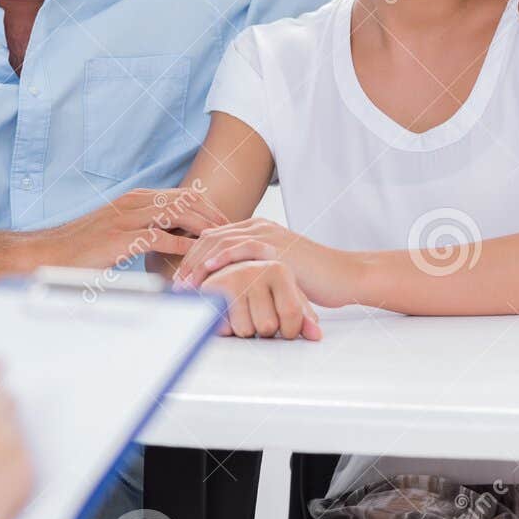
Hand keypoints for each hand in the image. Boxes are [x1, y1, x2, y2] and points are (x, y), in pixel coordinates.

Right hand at [34, 186, 228, 270]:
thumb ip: (144, 227)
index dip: (207, 206)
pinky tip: (195, 257)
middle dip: (212, 215)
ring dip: (202, 228)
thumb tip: (172, 237)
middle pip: (186, 200)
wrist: (48, 253)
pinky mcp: (120, 239)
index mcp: (134, 198)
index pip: (183, 194)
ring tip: (220, 242)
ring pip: (178, 214)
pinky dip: (182, 248)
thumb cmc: (82, 246)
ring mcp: (126, 219)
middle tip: (231, 232)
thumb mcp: (118, 229)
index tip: (224, 222)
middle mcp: (132, 202)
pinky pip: (160, 239)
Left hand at [172, 216, 360, 308]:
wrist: (344, 275)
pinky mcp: (277, 245)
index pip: (211, 239)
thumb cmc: (311, 280)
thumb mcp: (274, 273)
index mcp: (254, 230)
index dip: (191, 258)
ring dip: (199, 262)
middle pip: (210, 238)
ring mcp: (267, 234)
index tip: (177, 281)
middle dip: (188, 261)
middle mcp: (257, 227)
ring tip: (185, 283)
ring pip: (221, 241)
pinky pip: (244, 246)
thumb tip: (226, 290)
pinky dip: (223, 256)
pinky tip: (209, 268)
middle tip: (174, 285)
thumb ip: (251, 273)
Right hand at [202, 259, 320, 339]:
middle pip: (268, 326)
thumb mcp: (286, 297)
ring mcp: (231, 279)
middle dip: (266, 331)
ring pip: (245, 330)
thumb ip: (304, 317)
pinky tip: (231, 315)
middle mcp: (254, 270)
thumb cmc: (260, 287)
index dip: (290, 330)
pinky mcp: (211, 291)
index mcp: (278, 270)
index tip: (286, 328)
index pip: (291, 314)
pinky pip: (224, 327)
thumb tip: (316, 335)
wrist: (223, 272)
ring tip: (245, 314)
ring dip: (246, 330)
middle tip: (261, 317)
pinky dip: (228, 328)